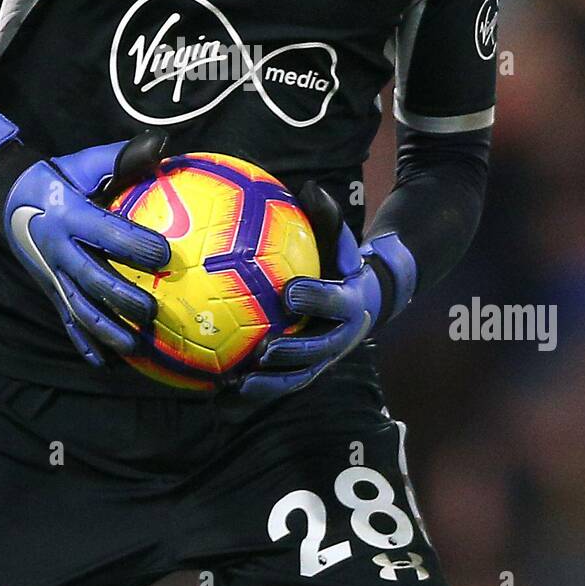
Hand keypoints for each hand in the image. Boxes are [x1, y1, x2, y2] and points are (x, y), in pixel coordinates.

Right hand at [0, 107, 169, 366]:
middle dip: (122, 298)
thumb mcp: (88, 163)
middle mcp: (59, 249)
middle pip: (91, 280)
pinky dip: (83, 342)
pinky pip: (66, 319)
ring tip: (133, 346)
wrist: (6, 194)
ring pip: (78, 307)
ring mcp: (51, 273)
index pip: (106, 233)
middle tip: (152, 311)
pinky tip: (103, 362)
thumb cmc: (60, 176)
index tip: (165, 253)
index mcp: (72, 216)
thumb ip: (126, 157)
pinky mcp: (48, 288)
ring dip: (105, 330)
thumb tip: (165, 143)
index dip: (135, 244)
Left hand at [229, 182, 381, 401]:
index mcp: (351, 303)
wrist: (367, 299)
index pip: (335, 301)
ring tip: (235, 388)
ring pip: (297, 378)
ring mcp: (322, 359)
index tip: (289, 292)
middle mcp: (339, 337)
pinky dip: (251, 394)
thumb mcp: (340, 238)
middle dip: (293, 356)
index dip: (315, 298)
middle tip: (264, 352)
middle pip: (318, 352)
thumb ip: (327, 217)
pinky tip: (217, 398)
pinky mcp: (304, 371)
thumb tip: (310, 186)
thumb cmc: (342, 261)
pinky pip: (276, 385)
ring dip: (268, 386)